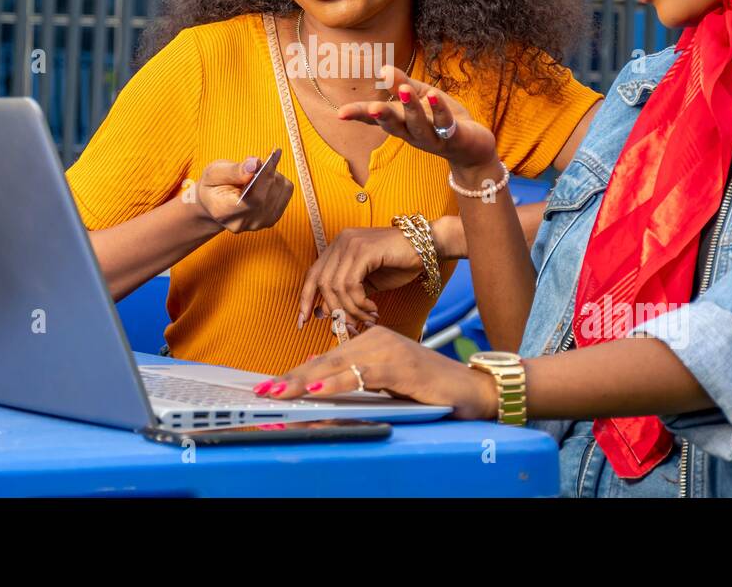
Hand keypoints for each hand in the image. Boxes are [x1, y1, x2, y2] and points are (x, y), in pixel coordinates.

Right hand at [194, 153, 292, 233]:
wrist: (216, 203)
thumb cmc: (213, 185)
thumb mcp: (214, 172)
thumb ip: (233, 170)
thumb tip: (255, 164)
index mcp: (224, 212)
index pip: (252, 199)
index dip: (263, 176)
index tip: (268, 156)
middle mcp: (243, 222)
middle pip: (267, 194)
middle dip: (267, 170)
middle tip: (258, 160)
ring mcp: (259, 223)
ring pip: (280, 189)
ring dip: (272, 174)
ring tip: (256, 173)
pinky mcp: (272, 218)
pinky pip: (286, 191)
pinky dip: (278, 179)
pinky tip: (264, 180)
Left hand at [253, 326, 497, 420]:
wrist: (470, 390)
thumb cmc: (428, 390)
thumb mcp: (386, 387)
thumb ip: (356, 385)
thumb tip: (319, 390)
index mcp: (369, 343)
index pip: (324, 361)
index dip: (295, 375)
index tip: (269, 387)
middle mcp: (374, 339)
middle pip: (323, 361)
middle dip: (290, 378)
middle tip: (262, 391)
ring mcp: (386, 348)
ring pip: (336, 366)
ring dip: (304, 381)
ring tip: (279, 392)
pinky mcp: (398, 362)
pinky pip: (360, 375)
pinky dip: (337, 382)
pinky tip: (317, 389)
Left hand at [296, 224, 449, 328]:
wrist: (427, 246)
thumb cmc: (398, 263)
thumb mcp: (367, 281)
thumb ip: (347, 292)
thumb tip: (324, 313)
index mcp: (338, 246)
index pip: (313, 275)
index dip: (305, 299)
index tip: (303, 322)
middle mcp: (340, 242)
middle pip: (322, 283)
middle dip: (333, 310)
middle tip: (348, 327)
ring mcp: (351, 243)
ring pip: (336, 287)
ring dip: (351, 310)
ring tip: (367, 318)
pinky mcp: (364, 250)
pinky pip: (351, 285)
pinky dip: (359, 302)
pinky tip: (373, 308)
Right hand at [337, 65, 496, 169]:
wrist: (472, 147)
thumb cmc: (440, 120)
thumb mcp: (421, 98)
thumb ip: (403, 84)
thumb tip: (383, 69)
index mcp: (401, 123)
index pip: (376, 119)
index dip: (359, 115)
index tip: (341, 113)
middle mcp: (412, 134)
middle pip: (395, 126)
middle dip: (383, 117)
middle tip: (373, 108)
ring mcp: (432, 139)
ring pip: (419, 126)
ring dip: (412, 109)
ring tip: (406, 90)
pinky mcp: (453, 138)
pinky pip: (446, 125)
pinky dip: (440, 111)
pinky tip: (435, 96)